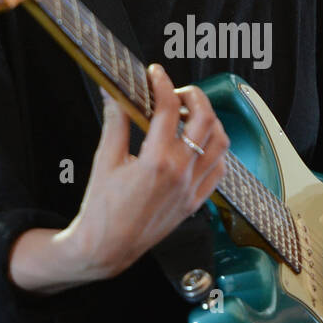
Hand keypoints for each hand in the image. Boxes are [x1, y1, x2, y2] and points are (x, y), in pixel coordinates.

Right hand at [60, 63, 228, 280]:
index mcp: (156, 160)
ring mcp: (191, 188)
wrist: (107, 248)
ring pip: (220, 143)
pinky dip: (215, 151)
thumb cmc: (101, 209)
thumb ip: (114, 123)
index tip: (155, 74)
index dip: (162, 83)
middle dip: (194, 96)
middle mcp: (180, 172)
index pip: (169, 108)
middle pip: (204, 119)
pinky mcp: (194, 202)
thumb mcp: (104, 160)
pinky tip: (198, 145)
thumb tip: (113, 94)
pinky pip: (219, 170)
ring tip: (189, 117)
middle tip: (176, 92)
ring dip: (209, 122)